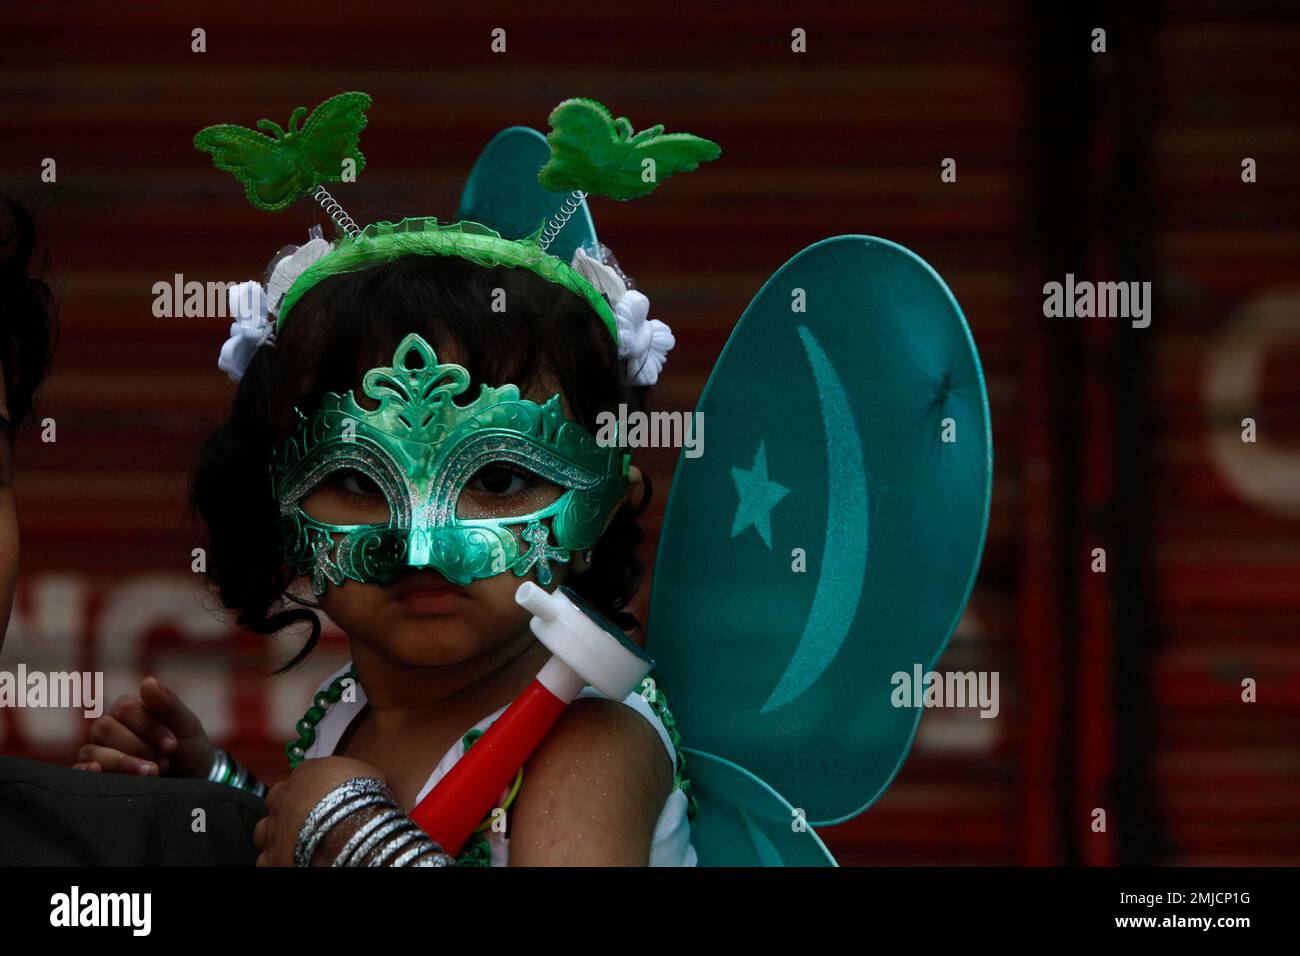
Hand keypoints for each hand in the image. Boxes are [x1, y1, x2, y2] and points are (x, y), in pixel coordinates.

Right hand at [74, 677, 214, 777]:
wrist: (190, 782)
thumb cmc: (187, 749)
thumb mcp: (186, 725)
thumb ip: (168, 703)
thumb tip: (147, 681)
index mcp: (128, 709)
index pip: (126, 709)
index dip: (150, 728)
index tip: (172, 746)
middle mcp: (107, 729)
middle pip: (105, 729)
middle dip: (138, 748)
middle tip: (163, 764)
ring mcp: (96, 752)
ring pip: (94, 752)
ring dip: (124, 764)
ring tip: (151, 775)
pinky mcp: (91, 778)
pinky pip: (77, 771)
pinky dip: (85, 771)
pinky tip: (97, 771)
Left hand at [253, 756, 386, 866]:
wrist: (349, 828)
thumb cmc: (360, 798)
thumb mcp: (365, 773)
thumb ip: (351, 773)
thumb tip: (356, 778)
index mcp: (307, 772)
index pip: (302, 772)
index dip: (311, 785)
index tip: (322, 793)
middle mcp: (285, 797)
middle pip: (276, 798)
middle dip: (285, 806)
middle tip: (304, 816)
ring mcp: (275, 827)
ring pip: (262, 830)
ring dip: (274, 834)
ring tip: (293, 841)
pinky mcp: (273, 855)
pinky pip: (264, 859)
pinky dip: (274, 859)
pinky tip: (289, 859)